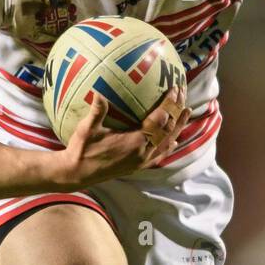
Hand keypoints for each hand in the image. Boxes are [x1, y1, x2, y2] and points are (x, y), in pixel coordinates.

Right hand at [56, 85, 191, 188]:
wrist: (77, 174)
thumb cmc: (82, 150)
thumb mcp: (87, 129)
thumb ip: (96, 111)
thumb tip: (99, 93)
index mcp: (134, 142)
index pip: (159, 120)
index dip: (169, 104)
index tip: (175, 89)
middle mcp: (143, 152)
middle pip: (168, 130)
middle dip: (177, 112)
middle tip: (182, 94)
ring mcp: (142, 161)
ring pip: (167, 142)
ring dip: (178, 127)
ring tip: (187, 112)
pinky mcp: (138, 166)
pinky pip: (160, 154)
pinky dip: (169, 145)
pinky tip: (174, 141)